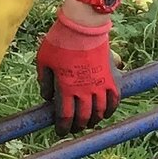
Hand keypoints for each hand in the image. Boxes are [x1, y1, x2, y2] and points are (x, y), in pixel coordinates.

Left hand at [36, 11, 118, 131]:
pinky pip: (114, 100)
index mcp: (65, 88)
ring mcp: (100, 85)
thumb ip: (44, 81)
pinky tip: (105, 113)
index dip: (62, 127)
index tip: (59, 131)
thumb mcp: (43, 61)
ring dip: (93, 120)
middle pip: (83, 117)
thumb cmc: (59, 42)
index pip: (65, 116)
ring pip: (99, 112)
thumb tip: (47, 98)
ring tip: (88, 123)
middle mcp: (84, 90)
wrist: (82, 27)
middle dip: (77, 127)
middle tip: (73, 129)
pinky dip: (110, 110)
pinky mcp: (112, 78)